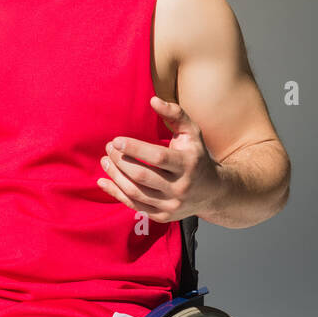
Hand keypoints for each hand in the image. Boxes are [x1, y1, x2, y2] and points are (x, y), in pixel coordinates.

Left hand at [97, 96, 218, 222]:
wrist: (213, 193)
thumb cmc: (197, 157)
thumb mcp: (192, 133)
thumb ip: (174, 114)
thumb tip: (152, 100)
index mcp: (188, 165)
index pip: (157, 158)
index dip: (134, 149)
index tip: (116, 140)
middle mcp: (180, 188)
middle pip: (142, 176)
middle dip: (121, 161)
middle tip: (108, 148)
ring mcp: (171, 205)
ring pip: (135, 193)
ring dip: (115, 176)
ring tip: (105, 161)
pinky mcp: (162, 216)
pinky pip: (134, 206)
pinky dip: (116, 194)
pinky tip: (104, 181)